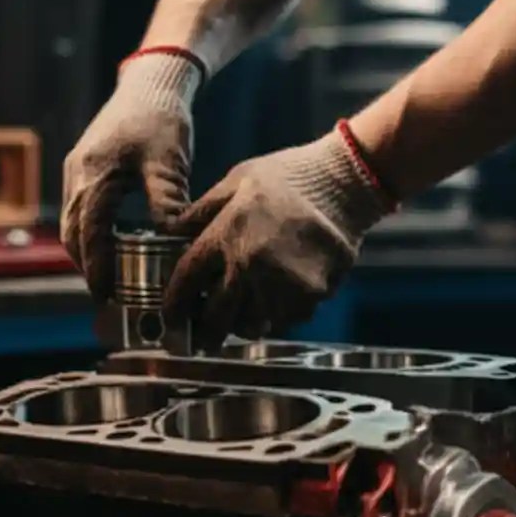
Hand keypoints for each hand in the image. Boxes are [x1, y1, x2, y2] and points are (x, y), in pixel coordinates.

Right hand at [61, 51, 203, 300]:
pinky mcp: (84, 167)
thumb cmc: (162, 117)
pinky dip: (88, 232)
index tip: (105, 293)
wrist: (151, 81)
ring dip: (85, 250)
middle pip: (72, 233)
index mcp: (95, 173)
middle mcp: (77, 173)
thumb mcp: (168, 162)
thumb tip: (174, 239)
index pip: (89, 233)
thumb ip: (167, 201)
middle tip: (107, 295)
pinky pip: (79, 209)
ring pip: (72, 222)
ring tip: (107, 276)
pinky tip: (108, 244)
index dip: (96, 266)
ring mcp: (77, 169)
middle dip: (86, 266)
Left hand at [163, 121, 392, 351]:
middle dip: (204, 332)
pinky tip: (272, 305)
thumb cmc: (288, 177)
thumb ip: (201, 212)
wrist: (345, 182)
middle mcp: (251, 266)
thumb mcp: (235, 181)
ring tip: (237, 323)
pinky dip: (274, 318)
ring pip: (251, 325)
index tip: (171, 318)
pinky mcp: (312, 294)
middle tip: (200, 339)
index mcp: (226, 235)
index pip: (187, 282)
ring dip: (240, 327)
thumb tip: (170, 232)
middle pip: (216, 317)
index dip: (174, 306)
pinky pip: (285, 320)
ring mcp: (283, 284)